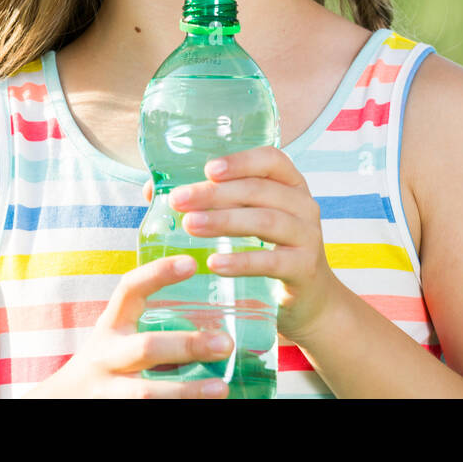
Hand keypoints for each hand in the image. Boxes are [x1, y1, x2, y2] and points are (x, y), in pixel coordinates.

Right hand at [23, 255, 234, 397]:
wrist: (63, 402)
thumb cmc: (107, 361)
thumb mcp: (119, 336)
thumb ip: (156, 325)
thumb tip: (222, 315)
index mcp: (111, 326)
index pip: (129, 289)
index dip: (157, 273)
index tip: (192, 263)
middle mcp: (106, 357)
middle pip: (145, 347)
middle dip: (187, 344)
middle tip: (226, 344)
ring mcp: (108, 391)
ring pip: (146, 392)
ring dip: (186, 391)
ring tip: (221, 389)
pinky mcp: (114, 411)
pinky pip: (146, 410)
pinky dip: (177, 408)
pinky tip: (206, 409)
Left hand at [148, 146, 345, 346]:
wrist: (309, 301)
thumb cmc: (270, 252)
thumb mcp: (248, 222)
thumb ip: (211, 204)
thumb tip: (153, 191)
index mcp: (291, 185)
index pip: (271, 159)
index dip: (240, 161)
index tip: (207, 169)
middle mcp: (304, 205)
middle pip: (260, 190)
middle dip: (216, 193)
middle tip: (179, 200)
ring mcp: (307, 237)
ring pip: (266, 220)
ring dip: (225, 221)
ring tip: (190, 226)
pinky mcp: (304, 269)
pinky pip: (272, 261)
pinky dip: (241, 261)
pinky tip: (214, 263)